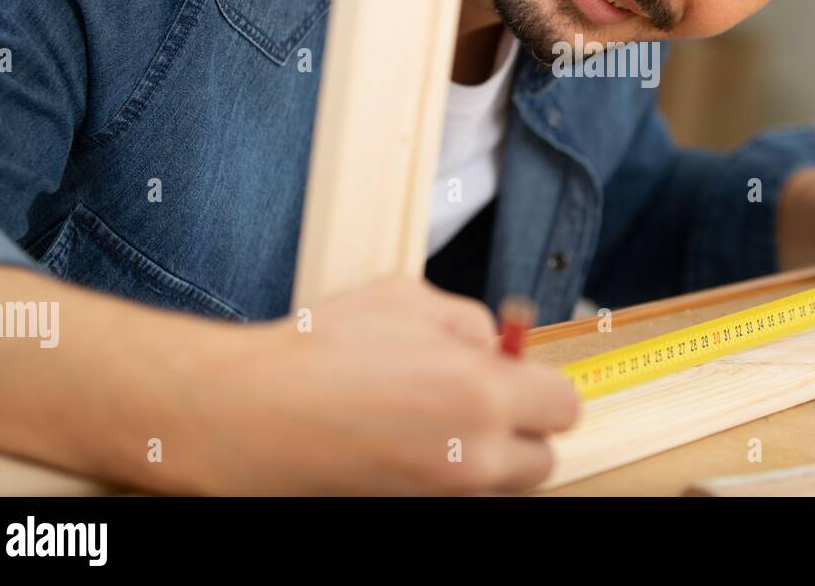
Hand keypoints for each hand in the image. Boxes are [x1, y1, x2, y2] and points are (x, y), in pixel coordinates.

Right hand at [197, 277, 578, 493]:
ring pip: (503, 488)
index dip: (541, 385)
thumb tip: (497, 344)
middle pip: (544, 460)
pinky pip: (458, 499)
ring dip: (489, 459)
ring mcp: (443, 497)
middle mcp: (474, 458)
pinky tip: (410, 447)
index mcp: (483, 395)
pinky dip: (450, 479)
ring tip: (439, 425)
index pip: (565, 407)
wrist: (250, 413)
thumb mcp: (407, 299)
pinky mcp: (412, 514)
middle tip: (483, 402)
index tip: (516, 376)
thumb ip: (471, 319)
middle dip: (523, 430)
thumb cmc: (321, 350)